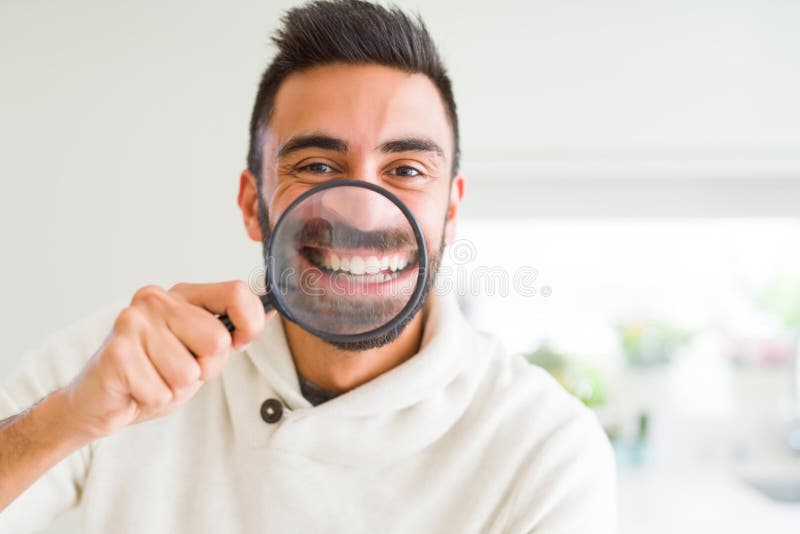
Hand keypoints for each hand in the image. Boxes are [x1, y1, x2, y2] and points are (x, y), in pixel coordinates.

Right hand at [60, 281, 272, 440]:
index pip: (236, 292)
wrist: (98, 401)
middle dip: (205, 368)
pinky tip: (136, 389)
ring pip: (189, 372)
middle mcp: (156, 299)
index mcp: (181, 295)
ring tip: (154, 379)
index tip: (240, 342)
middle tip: (176, 370)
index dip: (250, 323)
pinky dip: (154, 400)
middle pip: (217, 340)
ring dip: (176, 387)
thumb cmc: (153, 373)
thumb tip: (269, 312)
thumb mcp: (199, 350)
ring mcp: (133, 323)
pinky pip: (163, 392)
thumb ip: (228, 330)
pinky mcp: (117, 353)